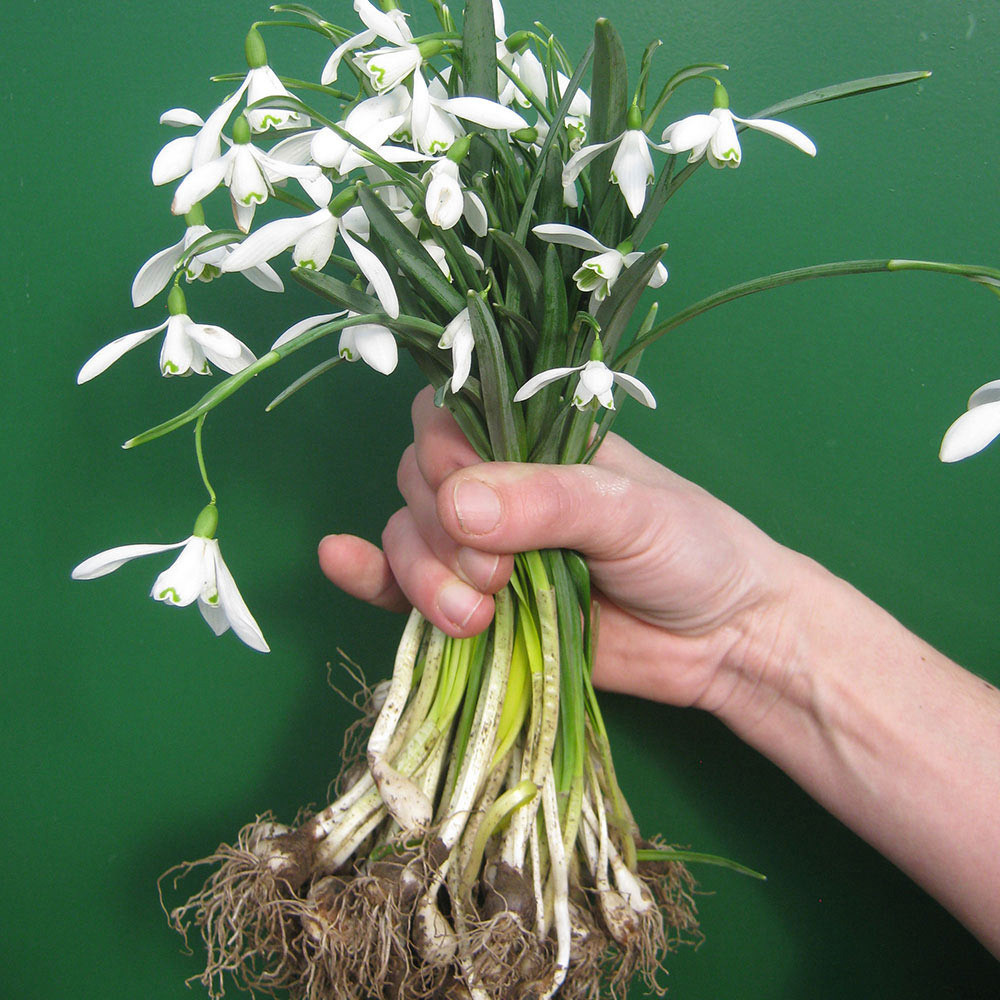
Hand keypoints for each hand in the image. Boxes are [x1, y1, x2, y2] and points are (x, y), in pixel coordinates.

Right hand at [319, 388, 797, 708]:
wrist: (723, 641)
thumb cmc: (693, 552)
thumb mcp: (631, 512)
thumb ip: (548, 502)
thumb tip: (456, 504)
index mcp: (535, 439)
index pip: (450, 416)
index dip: (445, 455)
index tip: (475, 502)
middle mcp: (499, 486)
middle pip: (417, 480)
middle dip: (442, 532)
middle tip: (498, 575)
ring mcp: (483, 548)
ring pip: (407, 536)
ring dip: (420, 575)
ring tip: (474, 616)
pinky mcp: (477, 608)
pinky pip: (400, 587)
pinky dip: (368, 578)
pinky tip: (341, 564)